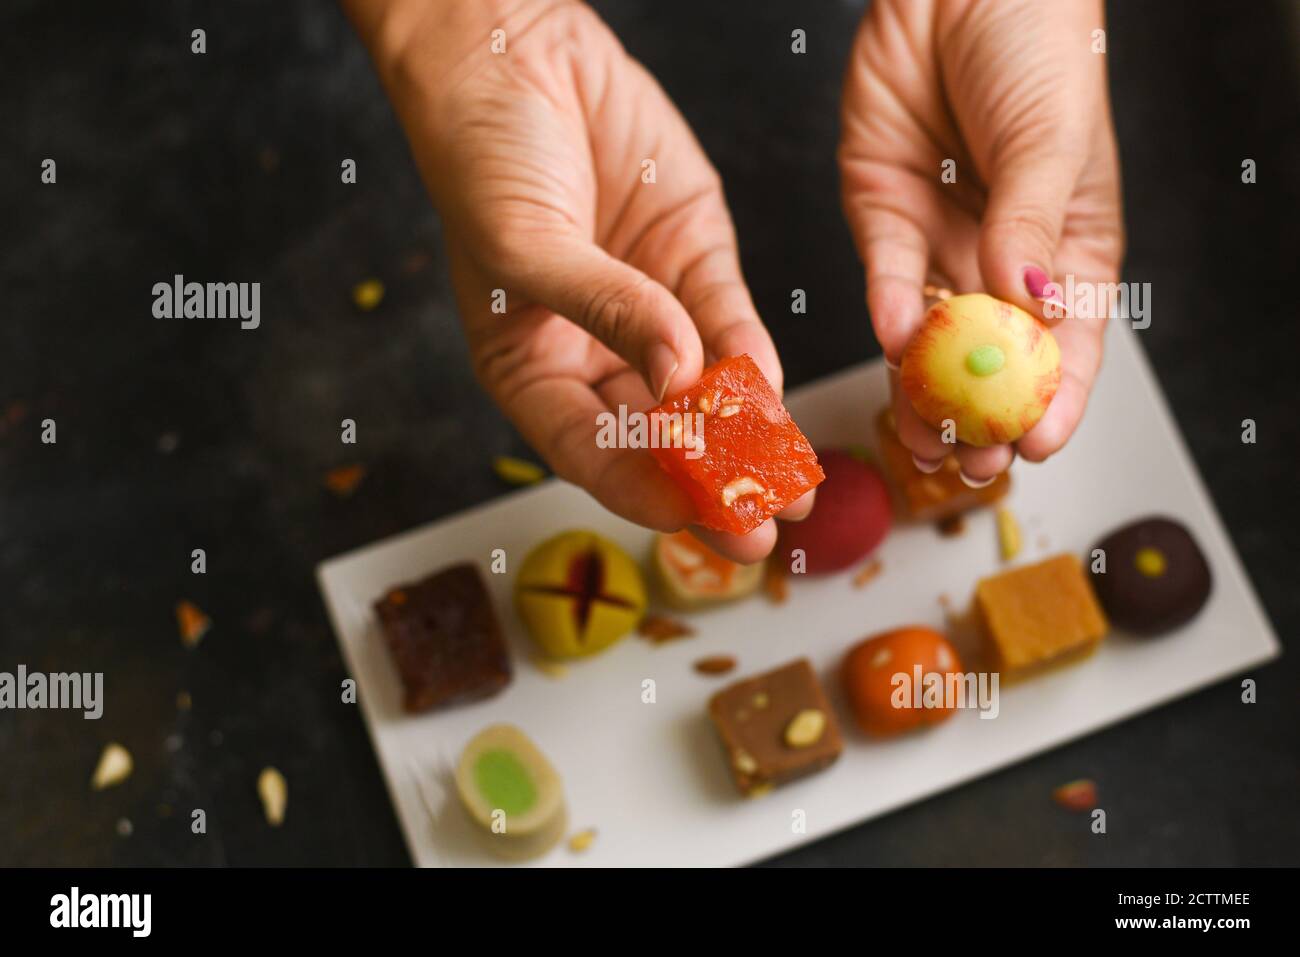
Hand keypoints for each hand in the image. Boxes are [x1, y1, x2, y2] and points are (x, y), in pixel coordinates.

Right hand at [347, 0, 807, 561]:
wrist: (515, 49)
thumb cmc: (484, 156)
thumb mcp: (527, 246)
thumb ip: (607, 312)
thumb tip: (679, 378)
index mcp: (532, 370)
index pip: (592, 453)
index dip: (645, 492)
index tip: (696, 519)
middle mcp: (594, 353)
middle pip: (659, 438)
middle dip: (712, 485)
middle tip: (762, 528)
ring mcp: (650, 309)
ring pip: (707, 391)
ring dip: (750, 438)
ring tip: (792, 482)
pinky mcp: (695, 260)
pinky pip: (730, 323)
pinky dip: (752, 359)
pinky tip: (772, 392)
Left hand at [839, 0, 1123, 480]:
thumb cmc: (1035, 52)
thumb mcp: (1052, 141)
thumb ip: (1031, 225)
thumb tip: (1023, 304)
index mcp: (1065, 251)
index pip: (1067, 344)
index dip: (1055, 401)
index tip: (1037, 446)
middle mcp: (999, 260)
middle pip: (991, 360)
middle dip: (979, 416)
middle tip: (969, 461)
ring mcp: (939, 243)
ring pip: (930, 339)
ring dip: (922, 389)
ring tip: (919, 433)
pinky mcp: (882, 219)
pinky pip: (884, 279)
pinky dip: (887, 310)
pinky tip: (894, 338)